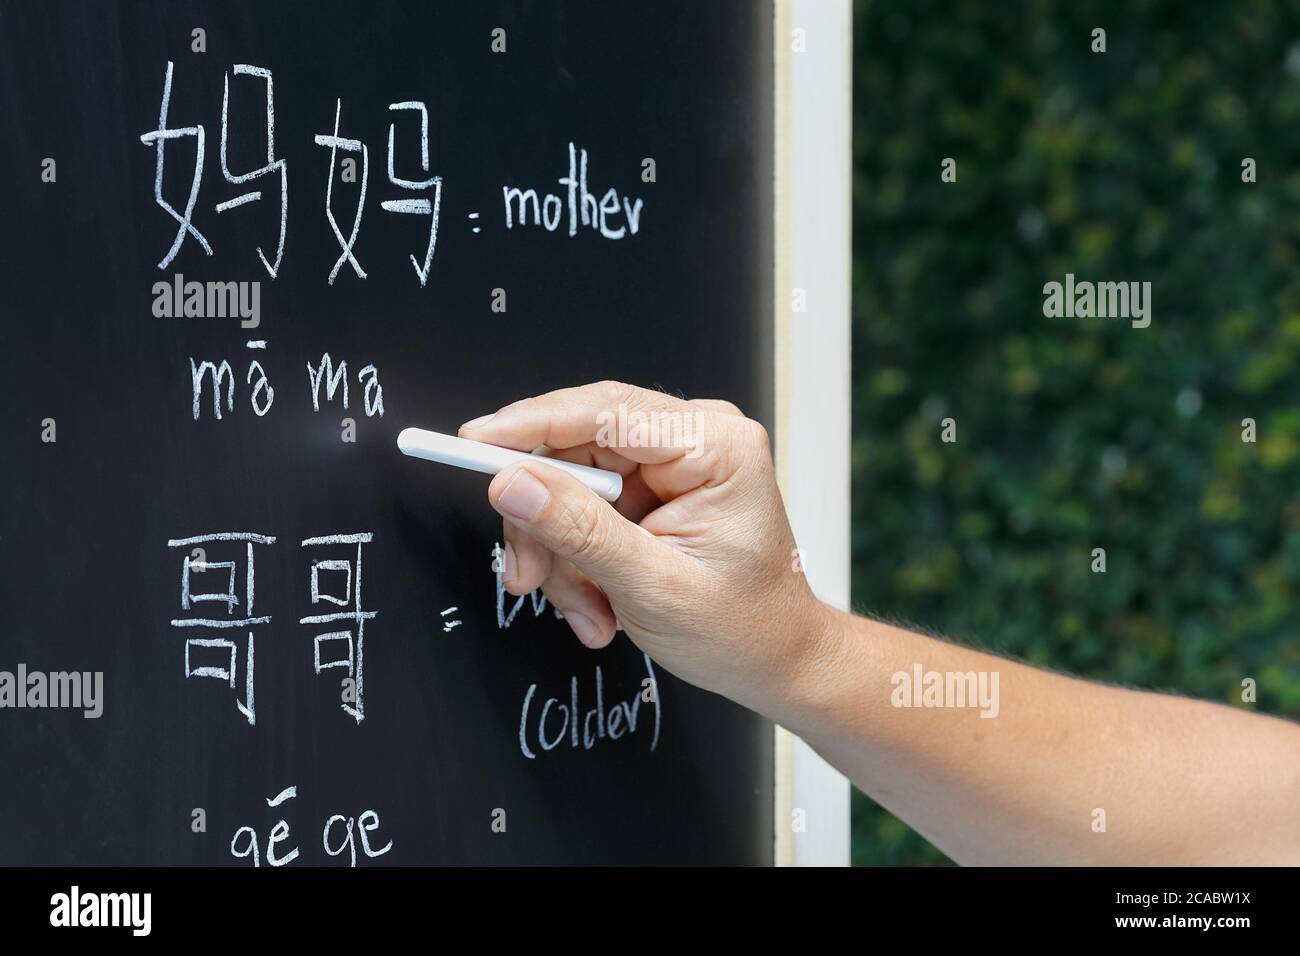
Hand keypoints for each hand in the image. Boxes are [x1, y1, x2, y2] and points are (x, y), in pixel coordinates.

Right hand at [459, 381, 832, 710]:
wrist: (774, 659)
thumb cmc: (741, 628)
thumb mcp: (652, 587)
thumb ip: (579, 531)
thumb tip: (513, 483)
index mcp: (715, 445)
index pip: (604, 411)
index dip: (531, 425)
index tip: (475, 444)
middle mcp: (695, 438)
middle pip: (576, 448)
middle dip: (546, 521)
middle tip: (528, 578)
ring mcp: (673, 460)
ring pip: (570, 483)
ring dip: (562, 554)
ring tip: (587, 611)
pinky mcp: (654, 485)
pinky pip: (585, 506)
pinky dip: (577, 558)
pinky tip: (599, 602)